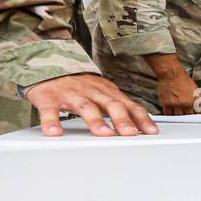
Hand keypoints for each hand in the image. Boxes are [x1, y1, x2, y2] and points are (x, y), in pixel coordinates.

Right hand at [26, 75, 159, 138]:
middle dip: (122, 118)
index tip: (151, 131)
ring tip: (103, 133)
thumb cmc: (81, 87)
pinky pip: (51, 111)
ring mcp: (72, 95)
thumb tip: (141, 126)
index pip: (129, 105)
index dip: (141, 118)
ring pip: (85, 107)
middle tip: (129, 133)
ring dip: (95, 120)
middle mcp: (92, 92)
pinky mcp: (50, 98)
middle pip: (110, 104)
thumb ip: (121, 109)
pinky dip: (52, 121)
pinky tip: (55, 132)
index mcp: (108, 93)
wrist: (49, 67)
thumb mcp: (104, 94)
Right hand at [156, 67, 199, 114]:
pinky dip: (170, 115)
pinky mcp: (166, 103)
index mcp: (193, 101)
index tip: (195, 118)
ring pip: (177, 116)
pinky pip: (168, 113)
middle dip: (187, 117)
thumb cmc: (183, 80)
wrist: (172, 74)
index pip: (196, 113)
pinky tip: (171, 114)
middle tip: (186, 116)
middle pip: (187, 116)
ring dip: (178, 117)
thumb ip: (199, 101)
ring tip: (179, 116)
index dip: (196, 116)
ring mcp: (175, 104)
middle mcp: (184, 104)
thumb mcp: (196, 90)